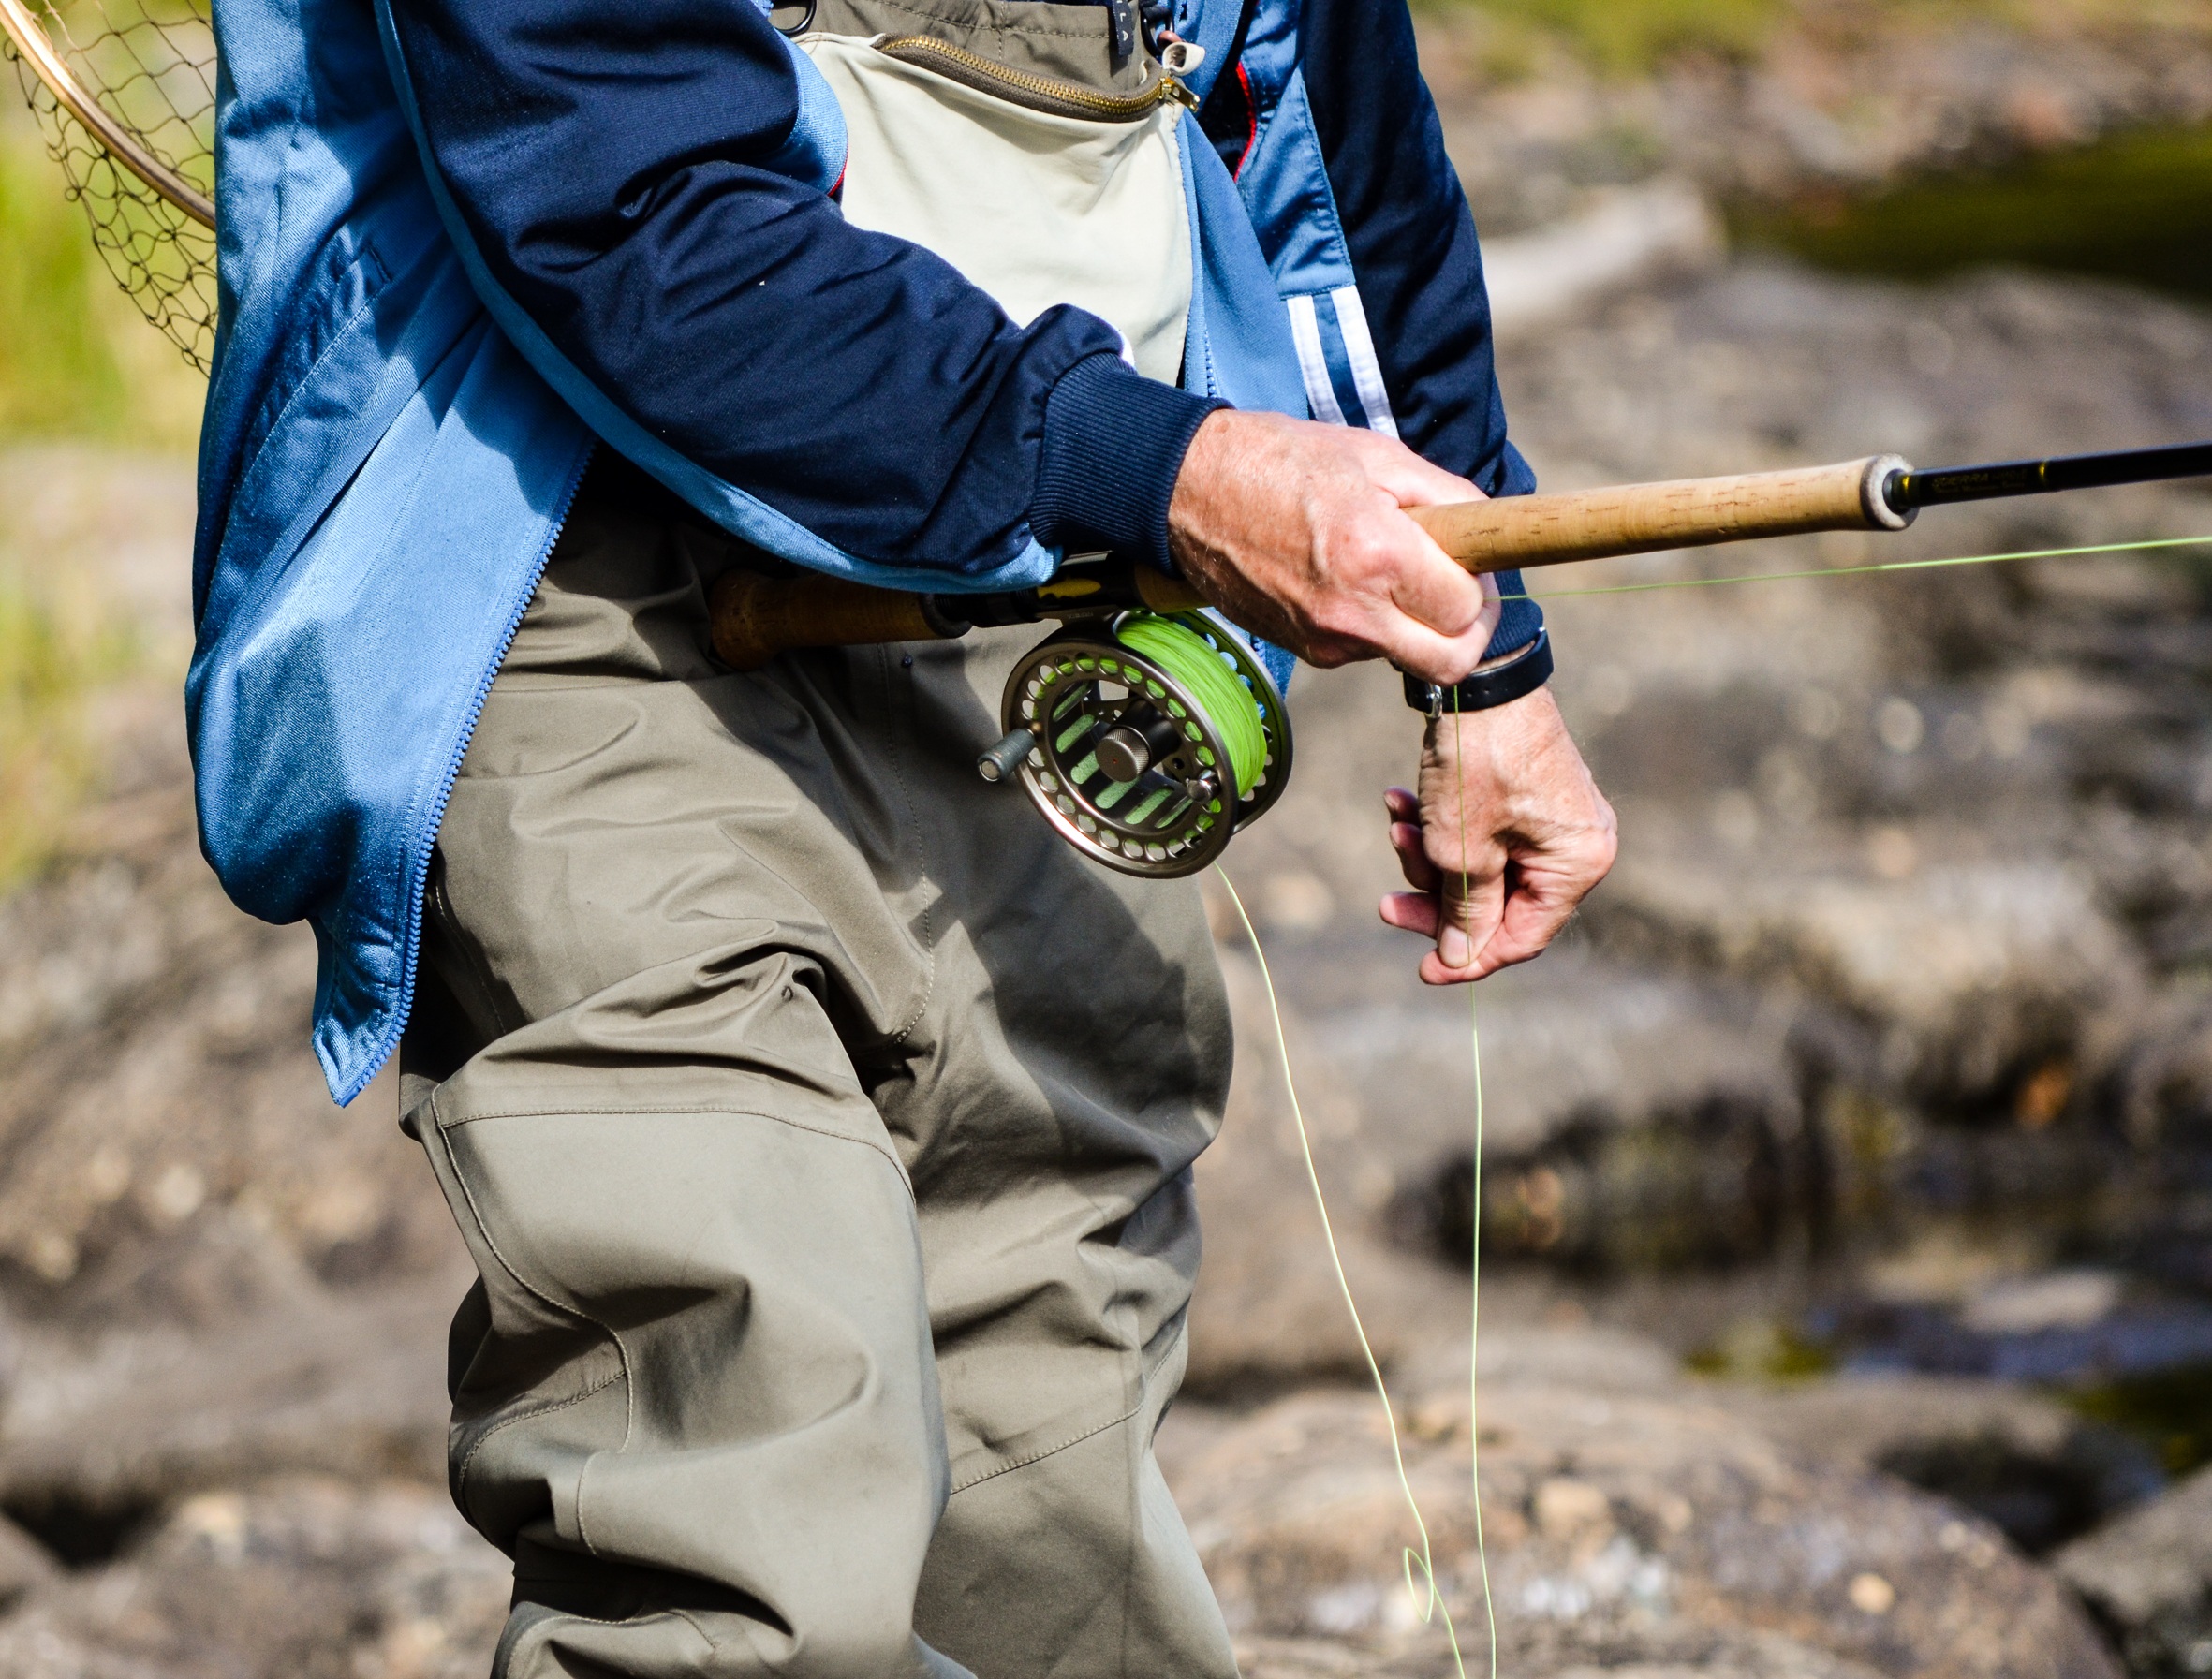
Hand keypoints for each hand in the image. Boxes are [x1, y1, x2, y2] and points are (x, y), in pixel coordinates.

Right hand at [1167, 410, 1500, 683]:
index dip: (1481, 584)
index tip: (1472, 561)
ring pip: (1409, 655)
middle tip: (1460, 591)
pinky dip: (1376, 622)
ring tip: (1386, 565)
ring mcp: (1326, 640)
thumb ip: (1447, 496)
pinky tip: (1350, 578)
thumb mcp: (1377, 456)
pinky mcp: (1306, 651)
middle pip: (1451, 662)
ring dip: (1416, 622)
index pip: (1468, 608)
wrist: (1191, 492)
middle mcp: (1353, 612)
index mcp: (1377, 555)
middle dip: (1470, 631)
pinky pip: (1366, 649)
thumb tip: (1488, 529)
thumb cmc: (1281, 461)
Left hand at [1380, 687, 1616, 983]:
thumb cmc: (1477, 762)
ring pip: (1480, 866)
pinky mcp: (1522, 794)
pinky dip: (1439, 824)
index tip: (1422, 968)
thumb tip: (1460, 959)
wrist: (1474, 672)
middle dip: (1436, 897)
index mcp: (1579, 865)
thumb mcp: (1461, 851)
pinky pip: (1479, 830)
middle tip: (1386, 904)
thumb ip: (1464, 911)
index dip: (1469, 957)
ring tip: (1396, 825)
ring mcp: (1550, 817)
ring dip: (1429, 854)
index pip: (1523, 936)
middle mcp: (1576, 844)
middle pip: (1497, 902)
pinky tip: (1399, 802)